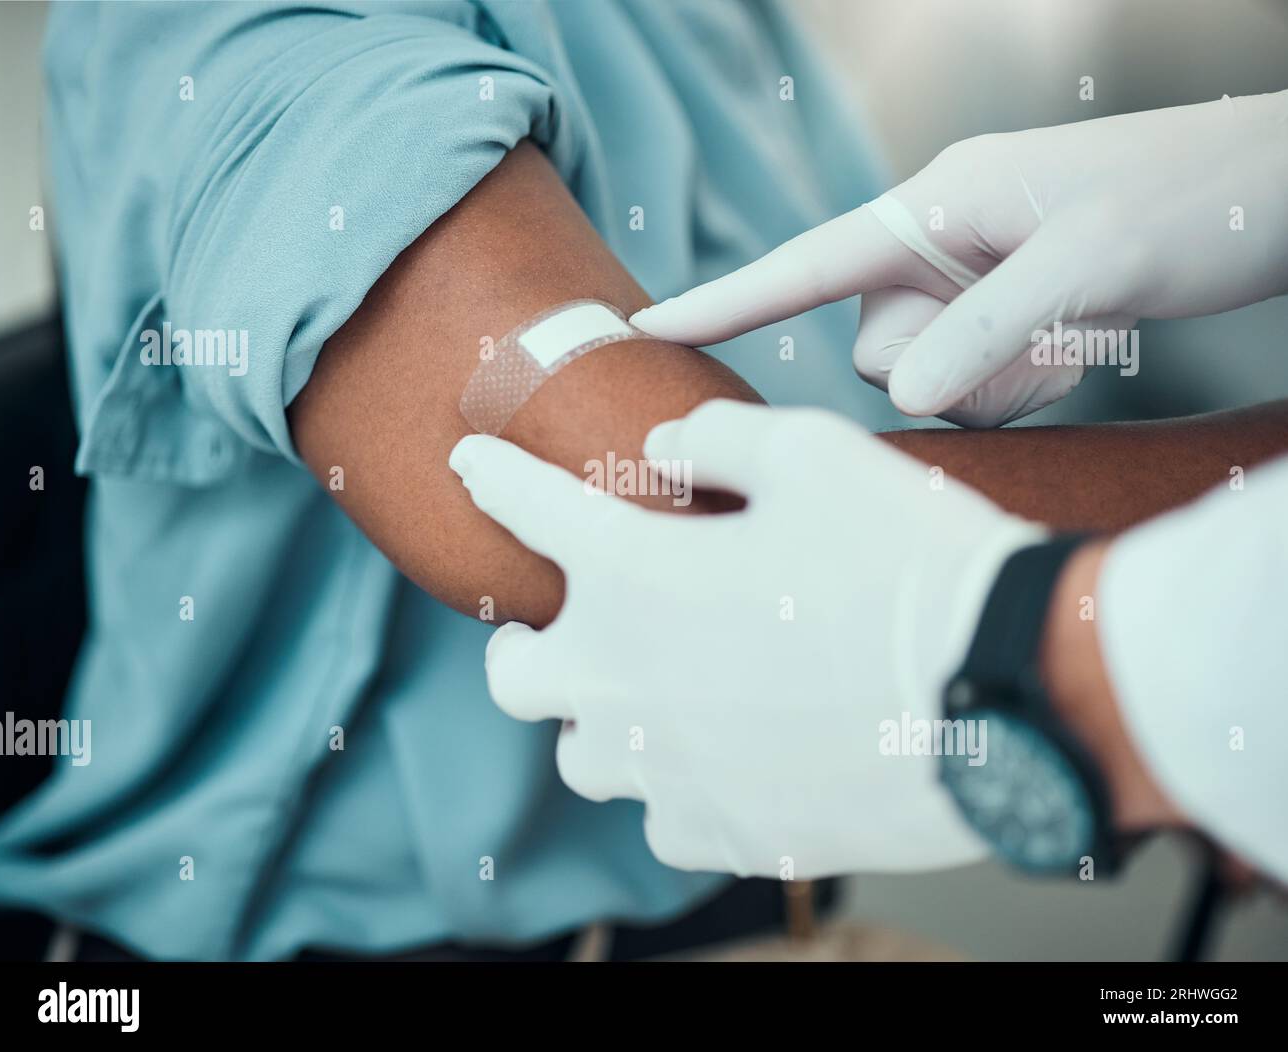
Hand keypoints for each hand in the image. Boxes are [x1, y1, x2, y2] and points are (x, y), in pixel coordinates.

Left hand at [449, 400, 1045, 877]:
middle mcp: (625, 679)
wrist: (1002, 690)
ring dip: (599, 721)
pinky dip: (676, 786)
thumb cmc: (909, 559)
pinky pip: (664, 818)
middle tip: (548, 630)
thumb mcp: (816, 454)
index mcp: (633, 573)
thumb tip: (661, 448)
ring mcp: (669, 769)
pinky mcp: (726, 833)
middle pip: (511, 675)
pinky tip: (718, 761)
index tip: (470, 466)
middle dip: (520, 644)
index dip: (492, 477)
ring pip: (583, 758)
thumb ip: (717, 439)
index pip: (525, 508)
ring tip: (647, 700)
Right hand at [631, 92, 1287, 426]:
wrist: (1276, 199)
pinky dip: (1027, 383)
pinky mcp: (1006, 325)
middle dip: (947, 363)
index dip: (723, 303)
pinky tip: (1086, 342)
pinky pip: (976, 393)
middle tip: (1044, 326)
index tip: (643, 329)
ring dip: (999, 380)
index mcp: (935, 205)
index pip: (804, 264)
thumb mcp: (1088, 261)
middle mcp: (938, 250)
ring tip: (1080, 330)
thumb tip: (896, 393)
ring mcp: (971, 291)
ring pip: (927, 385)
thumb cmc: (1188, 199)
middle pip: (876, 352)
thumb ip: (981, 331)